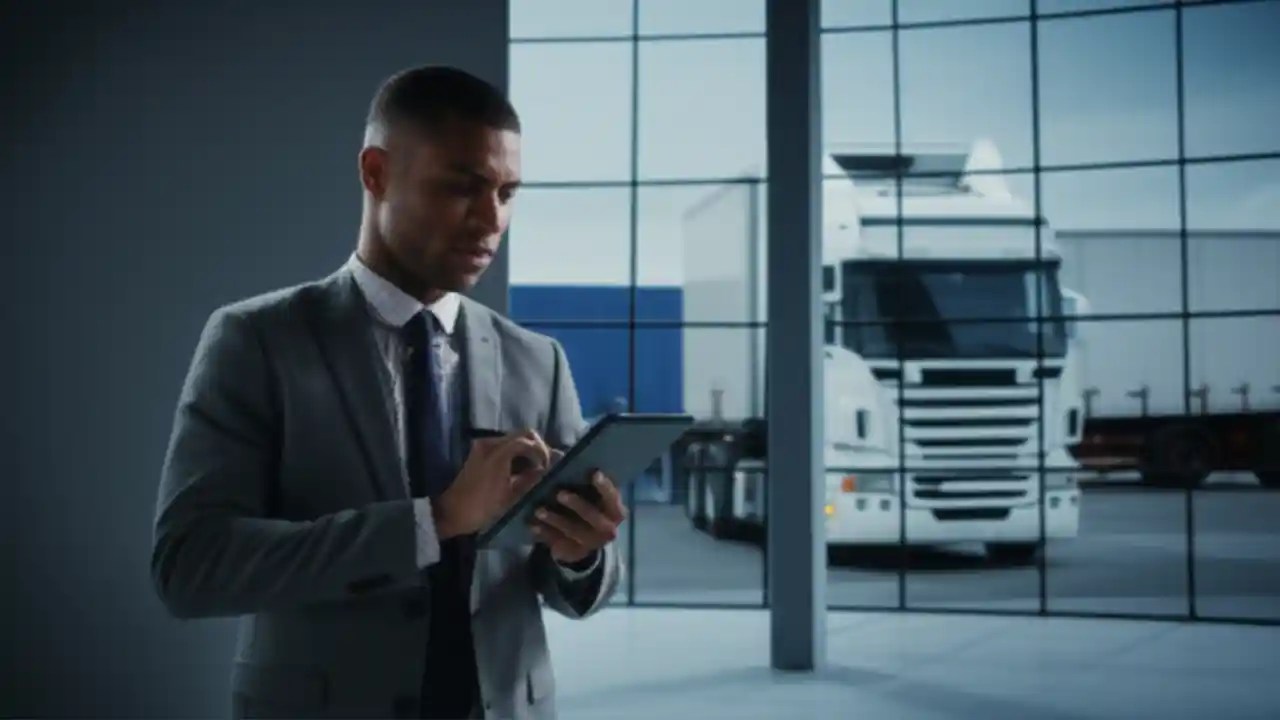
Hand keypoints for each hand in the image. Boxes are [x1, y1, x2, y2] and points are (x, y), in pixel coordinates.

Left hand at [433, 429, 551, 538]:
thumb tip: (549, 470)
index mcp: (498, 453)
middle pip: (523, 434)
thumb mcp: (512, 496)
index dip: (543, 452)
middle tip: (546, 465)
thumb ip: (532, 479)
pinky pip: (505, 445)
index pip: (528, 441)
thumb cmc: (483, 508)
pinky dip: (517, 453)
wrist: (452, 512)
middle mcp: (490, 443)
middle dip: (538, 448)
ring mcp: (484, 445)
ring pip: (515, 439)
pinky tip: (524, 469)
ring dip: (528, 450)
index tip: (550, 467)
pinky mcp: (480, 451)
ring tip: (538, 468)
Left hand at [529, 471, 626, 564]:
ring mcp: (592, 543)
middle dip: (578, 505)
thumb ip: (582, 480)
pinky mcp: (574, 552)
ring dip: (556, 520)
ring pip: (574, 531)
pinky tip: (533, 524)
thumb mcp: (590, 495)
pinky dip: (545, 533)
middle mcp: (608, 529)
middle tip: (560, 493)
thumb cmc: (588, 505)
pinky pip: (558, 543)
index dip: (605, 486)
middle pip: (595, 518)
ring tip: (539, 510)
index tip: (594, 473)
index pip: (613, 498)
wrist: (584, 539)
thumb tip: (559, 458)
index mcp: (615, 510)